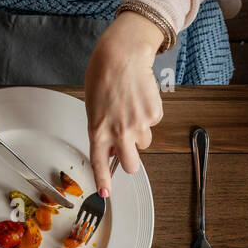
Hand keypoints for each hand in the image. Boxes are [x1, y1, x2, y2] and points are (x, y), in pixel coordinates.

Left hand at [85, 11, 165, 193]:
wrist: (123, 53)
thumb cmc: (104, 74)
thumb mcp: (93, 106)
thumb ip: (101, 129)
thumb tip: (110, 148)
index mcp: (99, 129)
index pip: (100, 163)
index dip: (103, 182)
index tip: (105, 194)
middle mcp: (119, 131)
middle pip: (132, 165)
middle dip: (131, 159)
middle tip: (128, 147)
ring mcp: (138, 124)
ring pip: (144, 142)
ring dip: (139, 131)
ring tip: (130, 107)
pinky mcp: (153, 115)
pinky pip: (153, 123)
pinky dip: (148, 114)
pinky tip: (139, 97)